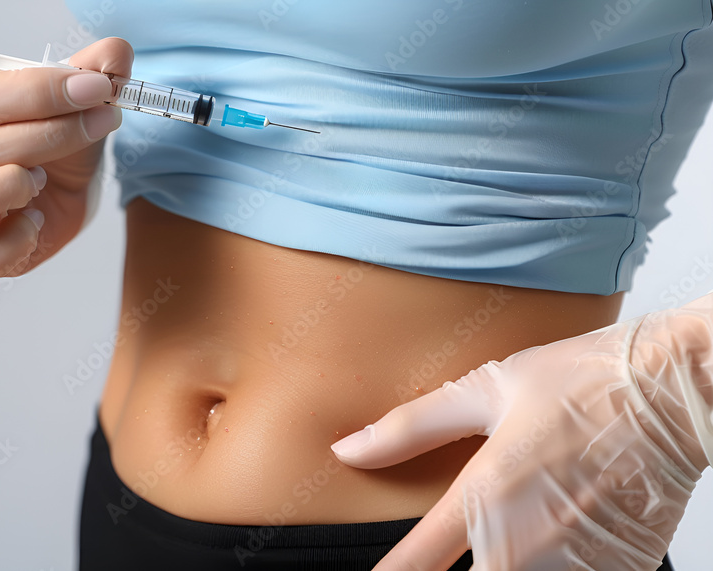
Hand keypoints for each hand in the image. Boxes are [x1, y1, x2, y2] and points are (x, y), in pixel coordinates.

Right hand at [0, 38, 131, 276]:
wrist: (46, 185)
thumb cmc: (46, 139)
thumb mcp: (70, 101)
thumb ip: (89, 73)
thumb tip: (116, 53)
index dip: (37, 92)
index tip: (95, 87)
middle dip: (50, 134)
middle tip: (101, 120)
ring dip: (11, 187)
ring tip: (42, 177)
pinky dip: (20, 238)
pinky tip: (40, 217)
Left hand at [331, 293, 712, 569]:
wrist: (676, 390)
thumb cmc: (584, 381)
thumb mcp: (485, 390)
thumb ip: (410, 427)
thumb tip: (348, 448)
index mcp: (483, 497)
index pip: (413, 564)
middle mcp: (524, 543)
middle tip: (463, 545)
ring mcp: (573, 564)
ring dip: (507, 566)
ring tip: (518, 528)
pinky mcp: (615, 570)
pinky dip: (555, 568)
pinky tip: (557, 537)